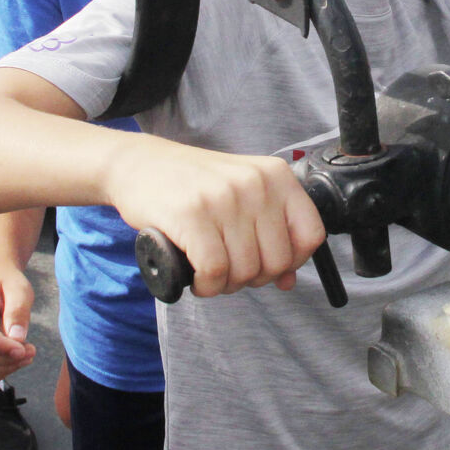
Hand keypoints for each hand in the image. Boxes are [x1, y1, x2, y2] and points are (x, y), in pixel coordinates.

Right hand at [0, 272, 37, 383]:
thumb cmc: (8, 286)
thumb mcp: (19, 290)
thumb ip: (18, 311)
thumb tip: (17, 340)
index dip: (0, 345)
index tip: (23, 349)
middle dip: (5, 359)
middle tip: (31, 352)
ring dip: (3, 369)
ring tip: (26, 356)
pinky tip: (14, 363)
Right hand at [103, 141, 324, 296]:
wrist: (139, 164)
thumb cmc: (193, 184)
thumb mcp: (241, 196)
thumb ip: (269, 233)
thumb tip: (288, 280)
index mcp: (275, 175)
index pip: (311, 234)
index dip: (292, 262)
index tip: (268, 265)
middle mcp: (255, 183)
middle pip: (277, 261)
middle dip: (253, 278)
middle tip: (229, 271)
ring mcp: (223, 197)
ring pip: (245, 271)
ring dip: (225, 285)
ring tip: (209, 272)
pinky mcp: (191, 214)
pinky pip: (214, 272)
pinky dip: (207, 285)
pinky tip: (197, 278)